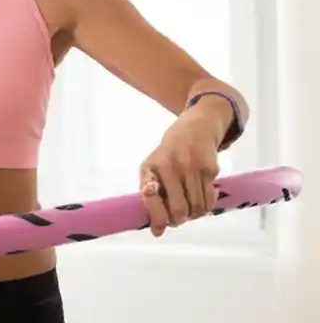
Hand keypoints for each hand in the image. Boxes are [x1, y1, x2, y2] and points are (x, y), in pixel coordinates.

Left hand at [138, 112, 223, 236]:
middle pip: (177, 209)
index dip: (156, 217)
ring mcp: (190, 167)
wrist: (194, 130)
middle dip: (178, 220)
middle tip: (179, 219)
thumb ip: (153, 195)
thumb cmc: (168, 155)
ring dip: (193, 215)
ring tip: (190, 209)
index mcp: (150, 167)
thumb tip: (157, 231)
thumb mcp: (153, 168)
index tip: (158, 231)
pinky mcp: (209, 169)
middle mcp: (169, 166)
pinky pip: (209, 200)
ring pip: (196, 207)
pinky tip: (201, 198)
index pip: (150, 197)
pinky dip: (206, 206)